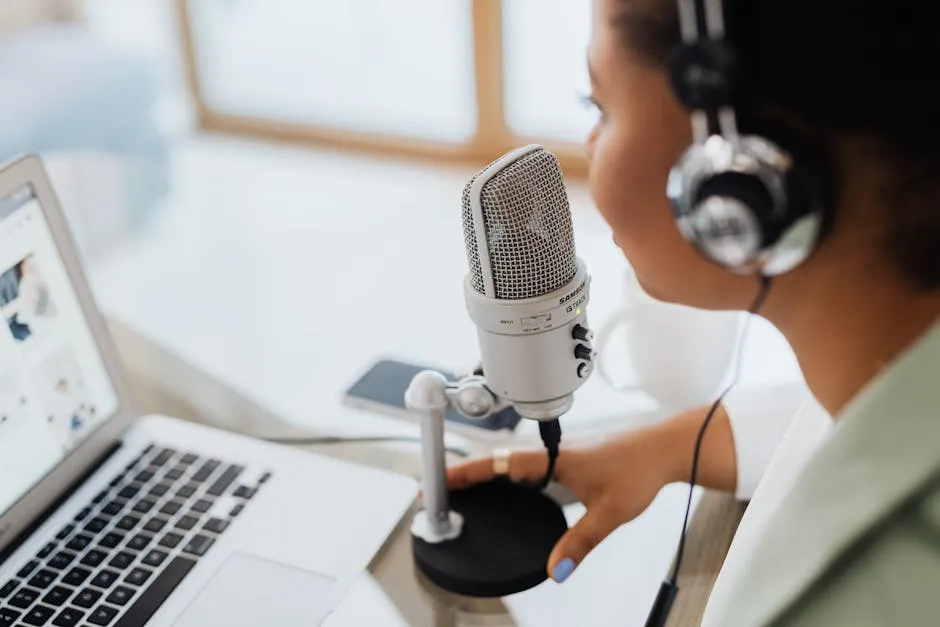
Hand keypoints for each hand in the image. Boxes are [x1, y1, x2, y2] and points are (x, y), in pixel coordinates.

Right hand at [446, 427, 677, 583]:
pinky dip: (506, 474)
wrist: (663, 448)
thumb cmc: (640, 468)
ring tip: (461, 487)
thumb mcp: (609, 512)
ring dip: (485, 472)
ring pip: (511, 461)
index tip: (442, 479)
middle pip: (497, 461)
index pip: (500, 464)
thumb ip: (580, 542)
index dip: (468, 473)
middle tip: (438, 487)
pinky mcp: (568, 458)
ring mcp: (559, 453)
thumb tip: (556, 568)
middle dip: (466, 473)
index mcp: (553, 458)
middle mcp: (552, 452)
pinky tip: (506, 487)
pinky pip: (526, 465)